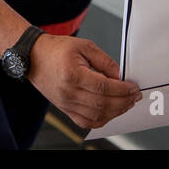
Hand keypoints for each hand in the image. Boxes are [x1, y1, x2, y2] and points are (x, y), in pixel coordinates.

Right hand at [27, 34, 141, 128]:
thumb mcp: (84, 46)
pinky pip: (86, 121)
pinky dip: (101, 119)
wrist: (33, 57)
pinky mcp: (64, 109)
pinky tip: (110, 112)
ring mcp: (66, 103)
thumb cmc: (56, 49)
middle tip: (134, 96)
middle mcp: (69, 92)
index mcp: (73, 75)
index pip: (104, 88)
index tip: (133, 88)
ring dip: (115, 111)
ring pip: (97, 116)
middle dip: (123, 102)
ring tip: (126, 103)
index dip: (122, 90)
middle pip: (103, 104)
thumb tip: (120, 76)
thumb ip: (104, 61)